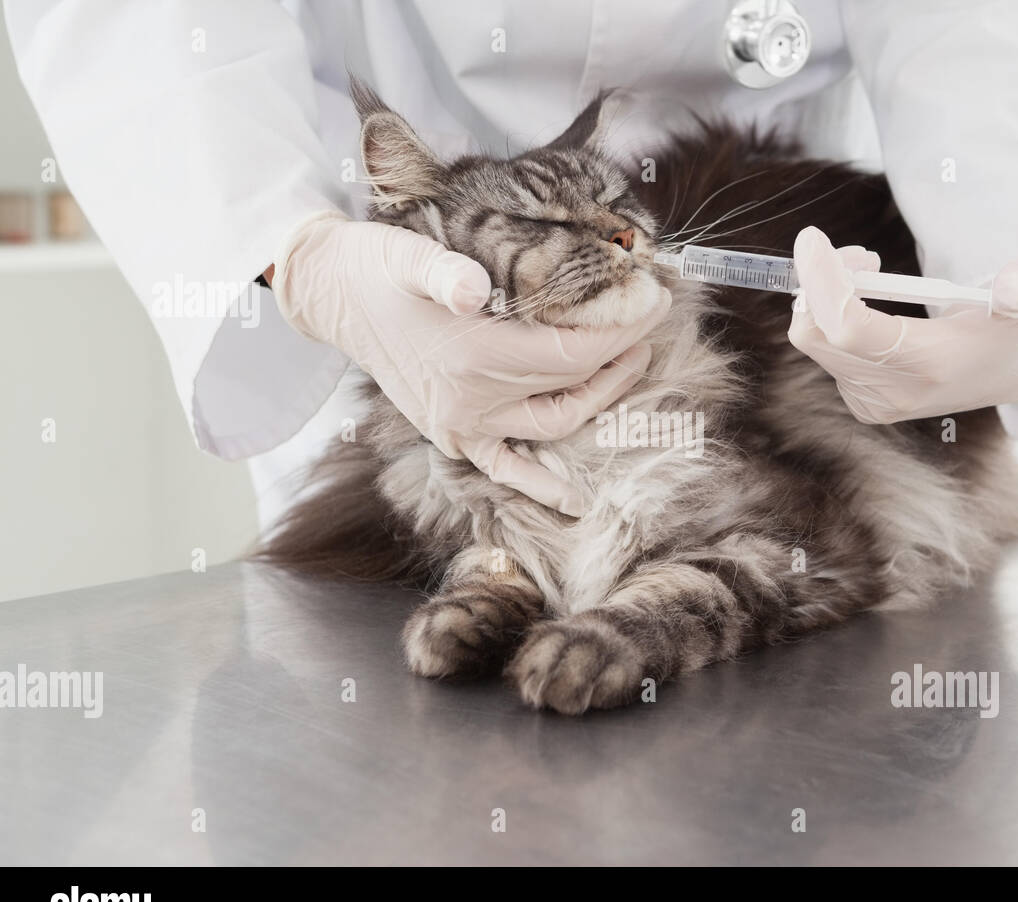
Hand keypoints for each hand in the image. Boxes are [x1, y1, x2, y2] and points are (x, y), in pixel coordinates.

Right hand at [272, 211, 664, 515]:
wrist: (332, 295)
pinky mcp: (453, 434)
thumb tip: (472, 289)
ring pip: (554, 421)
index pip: (571, 349)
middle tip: (650, 317)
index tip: (655, 302)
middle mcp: (472, 398)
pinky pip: (505, 467)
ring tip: (631, 363)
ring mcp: (463, 423)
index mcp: (471, 353)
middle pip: (571, 380)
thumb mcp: (407, 255)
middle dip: (620, 350)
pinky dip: (539, 484)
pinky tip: (574, 499)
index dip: (620, 329)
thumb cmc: (377, 267)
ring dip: (600, 397)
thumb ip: (442, 272)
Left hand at [787, 226, 1017, 423]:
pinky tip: (868, 302)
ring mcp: (872, 401)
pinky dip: (830, 316)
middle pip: (816, 334)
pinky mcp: (861, 399)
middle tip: (862, 255)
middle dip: (821, 280)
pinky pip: (823, 349)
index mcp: (928, 366)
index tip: (812, 238)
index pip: (848, 330)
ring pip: (814, 340)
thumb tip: (1014, 284)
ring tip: (871, 272)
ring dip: (826, 295)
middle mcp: (892, 392)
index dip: (821, 281)